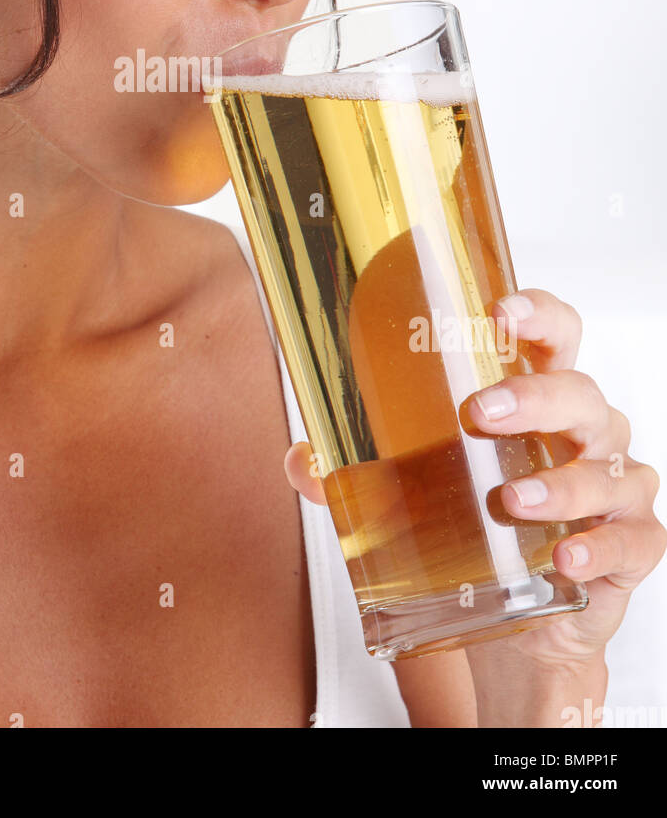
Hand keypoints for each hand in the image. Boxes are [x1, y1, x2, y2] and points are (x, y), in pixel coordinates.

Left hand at [284, 288, 666, 676]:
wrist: (522, 622)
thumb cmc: (476, 527)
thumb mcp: (413, 494)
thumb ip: (356, 476)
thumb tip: (300, 461)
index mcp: (537, 398)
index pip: (554, 336)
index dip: (536, 314)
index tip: (497, 310)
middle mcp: (584, 434)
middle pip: (580, 393)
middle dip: (534, 396)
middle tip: (481, 411)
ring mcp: (614, 489)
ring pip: (608, 466)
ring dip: (560, 481)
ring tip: (510, 498)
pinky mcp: (631, 547)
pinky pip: (632, 539)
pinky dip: (599, 546)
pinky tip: (565, 557)